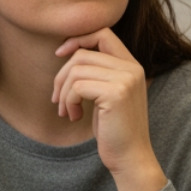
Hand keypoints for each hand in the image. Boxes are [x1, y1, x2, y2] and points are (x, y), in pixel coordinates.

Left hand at [53, 27, 166, 190]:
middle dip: (62, 75)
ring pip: (76, 70)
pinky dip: (68, 101)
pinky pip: (77, 86)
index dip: (77, 39)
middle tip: (58, 100)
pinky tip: (73, 116)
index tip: (60, 54)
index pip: (103, 33)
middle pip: (83, 53)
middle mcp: (132, 68)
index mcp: (132, 66)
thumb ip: (97, 73)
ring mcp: (126, 79)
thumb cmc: (114, 130)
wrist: (130, 157)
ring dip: (64, 92)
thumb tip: (66, 53)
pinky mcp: (116, 93)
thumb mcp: (106, 95)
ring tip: (67, 111)